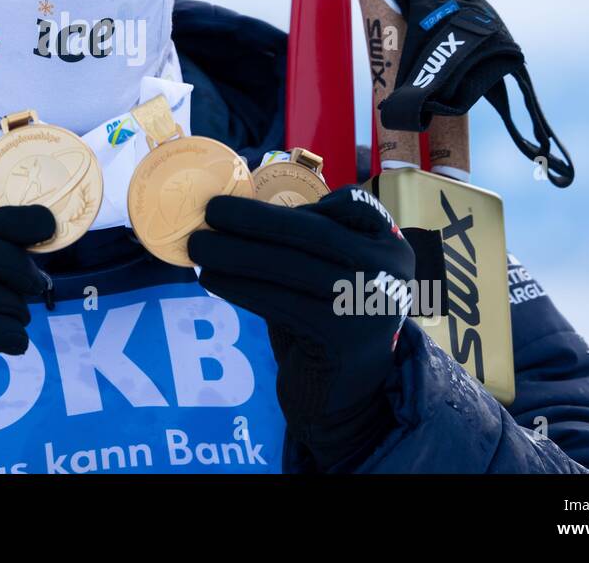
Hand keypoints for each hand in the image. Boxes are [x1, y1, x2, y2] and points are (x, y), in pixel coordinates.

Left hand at [188, 186, 414, 468]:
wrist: (348, 393)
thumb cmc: (328, 319)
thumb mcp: (332, 273)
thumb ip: (307, 242)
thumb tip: (238, 205)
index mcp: (391, 247)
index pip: (357, 206)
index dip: (313, 200)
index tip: (267, 196)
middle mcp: (389, 272)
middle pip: (314, 234)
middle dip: (255, 219)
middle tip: (210, 210)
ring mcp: (367, 305)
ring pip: (292, 266)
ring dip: (235, 252)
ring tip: (197, 245)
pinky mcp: (341, 338)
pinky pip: (279, 301)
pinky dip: (239, 286)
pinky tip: (210, 278)